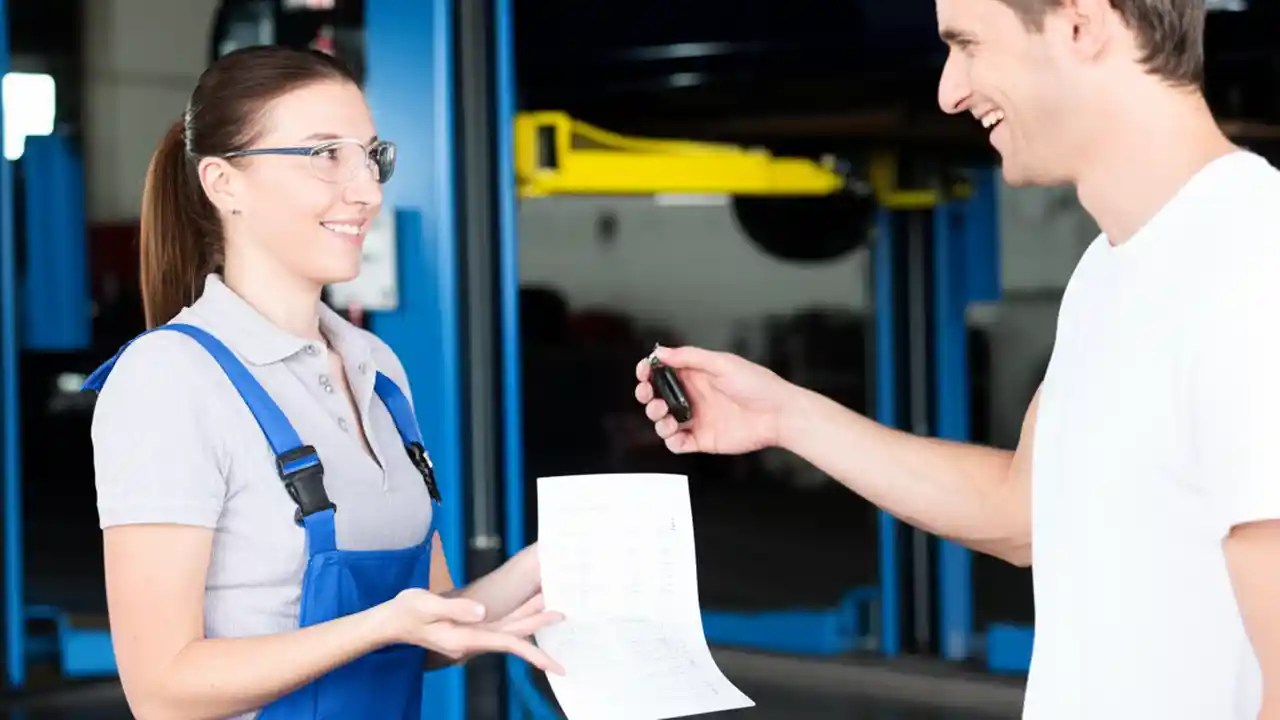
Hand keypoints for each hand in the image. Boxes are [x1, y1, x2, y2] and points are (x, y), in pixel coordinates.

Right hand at [380, 588, 563, 674]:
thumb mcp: (424, 605)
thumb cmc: (405, 612)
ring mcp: (471, 636)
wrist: (390, 622)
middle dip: (538, 627)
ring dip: (530, 618)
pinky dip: (516, 615)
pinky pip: (499, 625)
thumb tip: (483, 611)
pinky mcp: (469, 629)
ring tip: (553, 603)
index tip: (553, 663)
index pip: (505, 644)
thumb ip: (454, 609)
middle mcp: (471, 641)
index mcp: (463, 639)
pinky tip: (528, 606)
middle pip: (513, 636)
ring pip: (508, 629)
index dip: (532, 651)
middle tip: (564, 615)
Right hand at [634, 345, 795, 454]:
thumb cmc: (758, 385)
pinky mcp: (703, 439)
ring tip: (664, 415)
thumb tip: (661, 351)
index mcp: (696, 375)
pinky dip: (671, 441)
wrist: (779, 414)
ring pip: (663, 421)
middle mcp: (693, 396)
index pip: (663, 372)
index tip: (643, 372)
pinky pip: (678, 443)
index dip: (648, 371)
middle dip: (645, 395)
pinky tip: (676, 434)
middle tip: (647, 396)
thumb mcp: (722, 363)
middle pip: (657, 396)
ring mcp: (697, 419)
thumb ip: (690, 357)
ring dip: (656, 418)